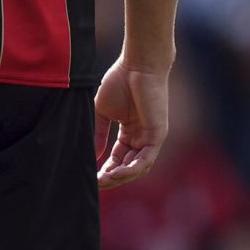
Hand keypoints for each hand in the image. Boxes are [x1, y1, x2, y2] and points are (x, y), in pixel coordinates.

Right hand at [95, 58, 171, 188]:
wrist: (137, 65)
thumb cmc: (120, 81)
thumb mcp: (103, 112)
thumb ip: (98, 134)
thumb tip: (93, 156)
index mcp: (130, 133)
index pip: (118, 159)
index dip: (106, 170)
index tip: (92, 177)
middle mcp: (142, 138)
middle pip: (128, 167)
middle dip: (112, 178)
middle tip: (96, 184)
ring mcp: (151, 138)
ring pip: (138, 168)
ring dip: (121, 177)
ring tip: (104, 180)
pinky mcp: (157, 135)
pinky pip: (145, 160)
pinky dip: (131, 169)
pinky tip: (116, 173)